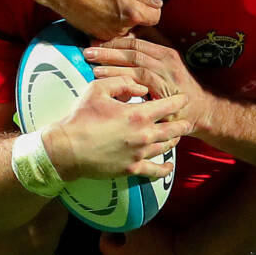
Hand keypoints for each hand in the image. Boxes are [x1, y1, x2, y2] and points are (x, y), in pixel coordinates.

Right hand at [41, 76, 191, 181]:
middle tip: (188, 120)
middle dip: (183, 123)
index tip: (183, 98)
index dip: (179, 101)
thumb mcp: (98, 89)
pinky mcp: (131, 168)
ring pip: (166, 147)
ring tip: (177, 136)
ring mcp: (139, 154)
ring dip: (174, 140)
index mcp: (138, 114)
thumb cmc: (81, 117)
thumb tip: (141, 87)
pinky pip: (155, 171)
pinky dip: (165, 169)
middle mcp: (143, 135)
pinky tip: (169, 166)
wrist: (66, 148)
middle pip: (173, 129)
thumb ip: (122, 83)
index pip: (168, 106)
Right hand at [50, 0, 161, 38]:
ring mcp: (110, 34)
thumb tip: (157, 3)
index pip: (156, 17)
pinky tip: (104, 14)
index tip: (146, 3)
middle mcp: (123, 28)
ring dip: (124, 22)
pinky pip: (112, 34)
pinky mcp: (98, 37)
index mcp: (133, 13)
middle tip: (127, 3)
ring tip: (112, 7)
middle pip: (141, 26)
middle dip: (138, 16)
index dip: (152, 8)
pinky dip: (111, 26)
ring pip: (127, 31)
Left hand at [85, 35, 218, 135]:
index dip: (115, 40)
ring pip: (135, 61)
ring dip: (111, 61)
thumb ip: (149, 64)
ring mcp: (167, 73)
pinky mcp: (166, 88)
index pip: (136, 41)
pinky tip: (104, 76)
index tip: (96, 41)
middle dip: (109, 48)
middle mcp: (167, 59)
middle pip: (133, 49)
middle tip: (88, 49)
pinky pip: (140, 78)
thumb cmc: (181, 94)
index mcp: (166, 52)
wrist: (203, 111)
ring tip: (92, 62)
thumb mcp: (167, 74)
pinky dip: (120, 75)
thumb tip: (124, 56)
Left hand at [98, 225, 197, 254]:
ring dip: (137, 251)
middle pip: (118, 254)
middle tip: (135, 227)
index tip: (122, 220)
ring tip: (149, 238)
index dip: (111, 229)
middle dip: (123, 240)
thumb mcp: (138, 224)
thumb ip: (123, 219)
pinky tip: (160, 249)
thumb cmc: (159, 240)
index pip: (104, 243)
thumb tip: (117, 214)